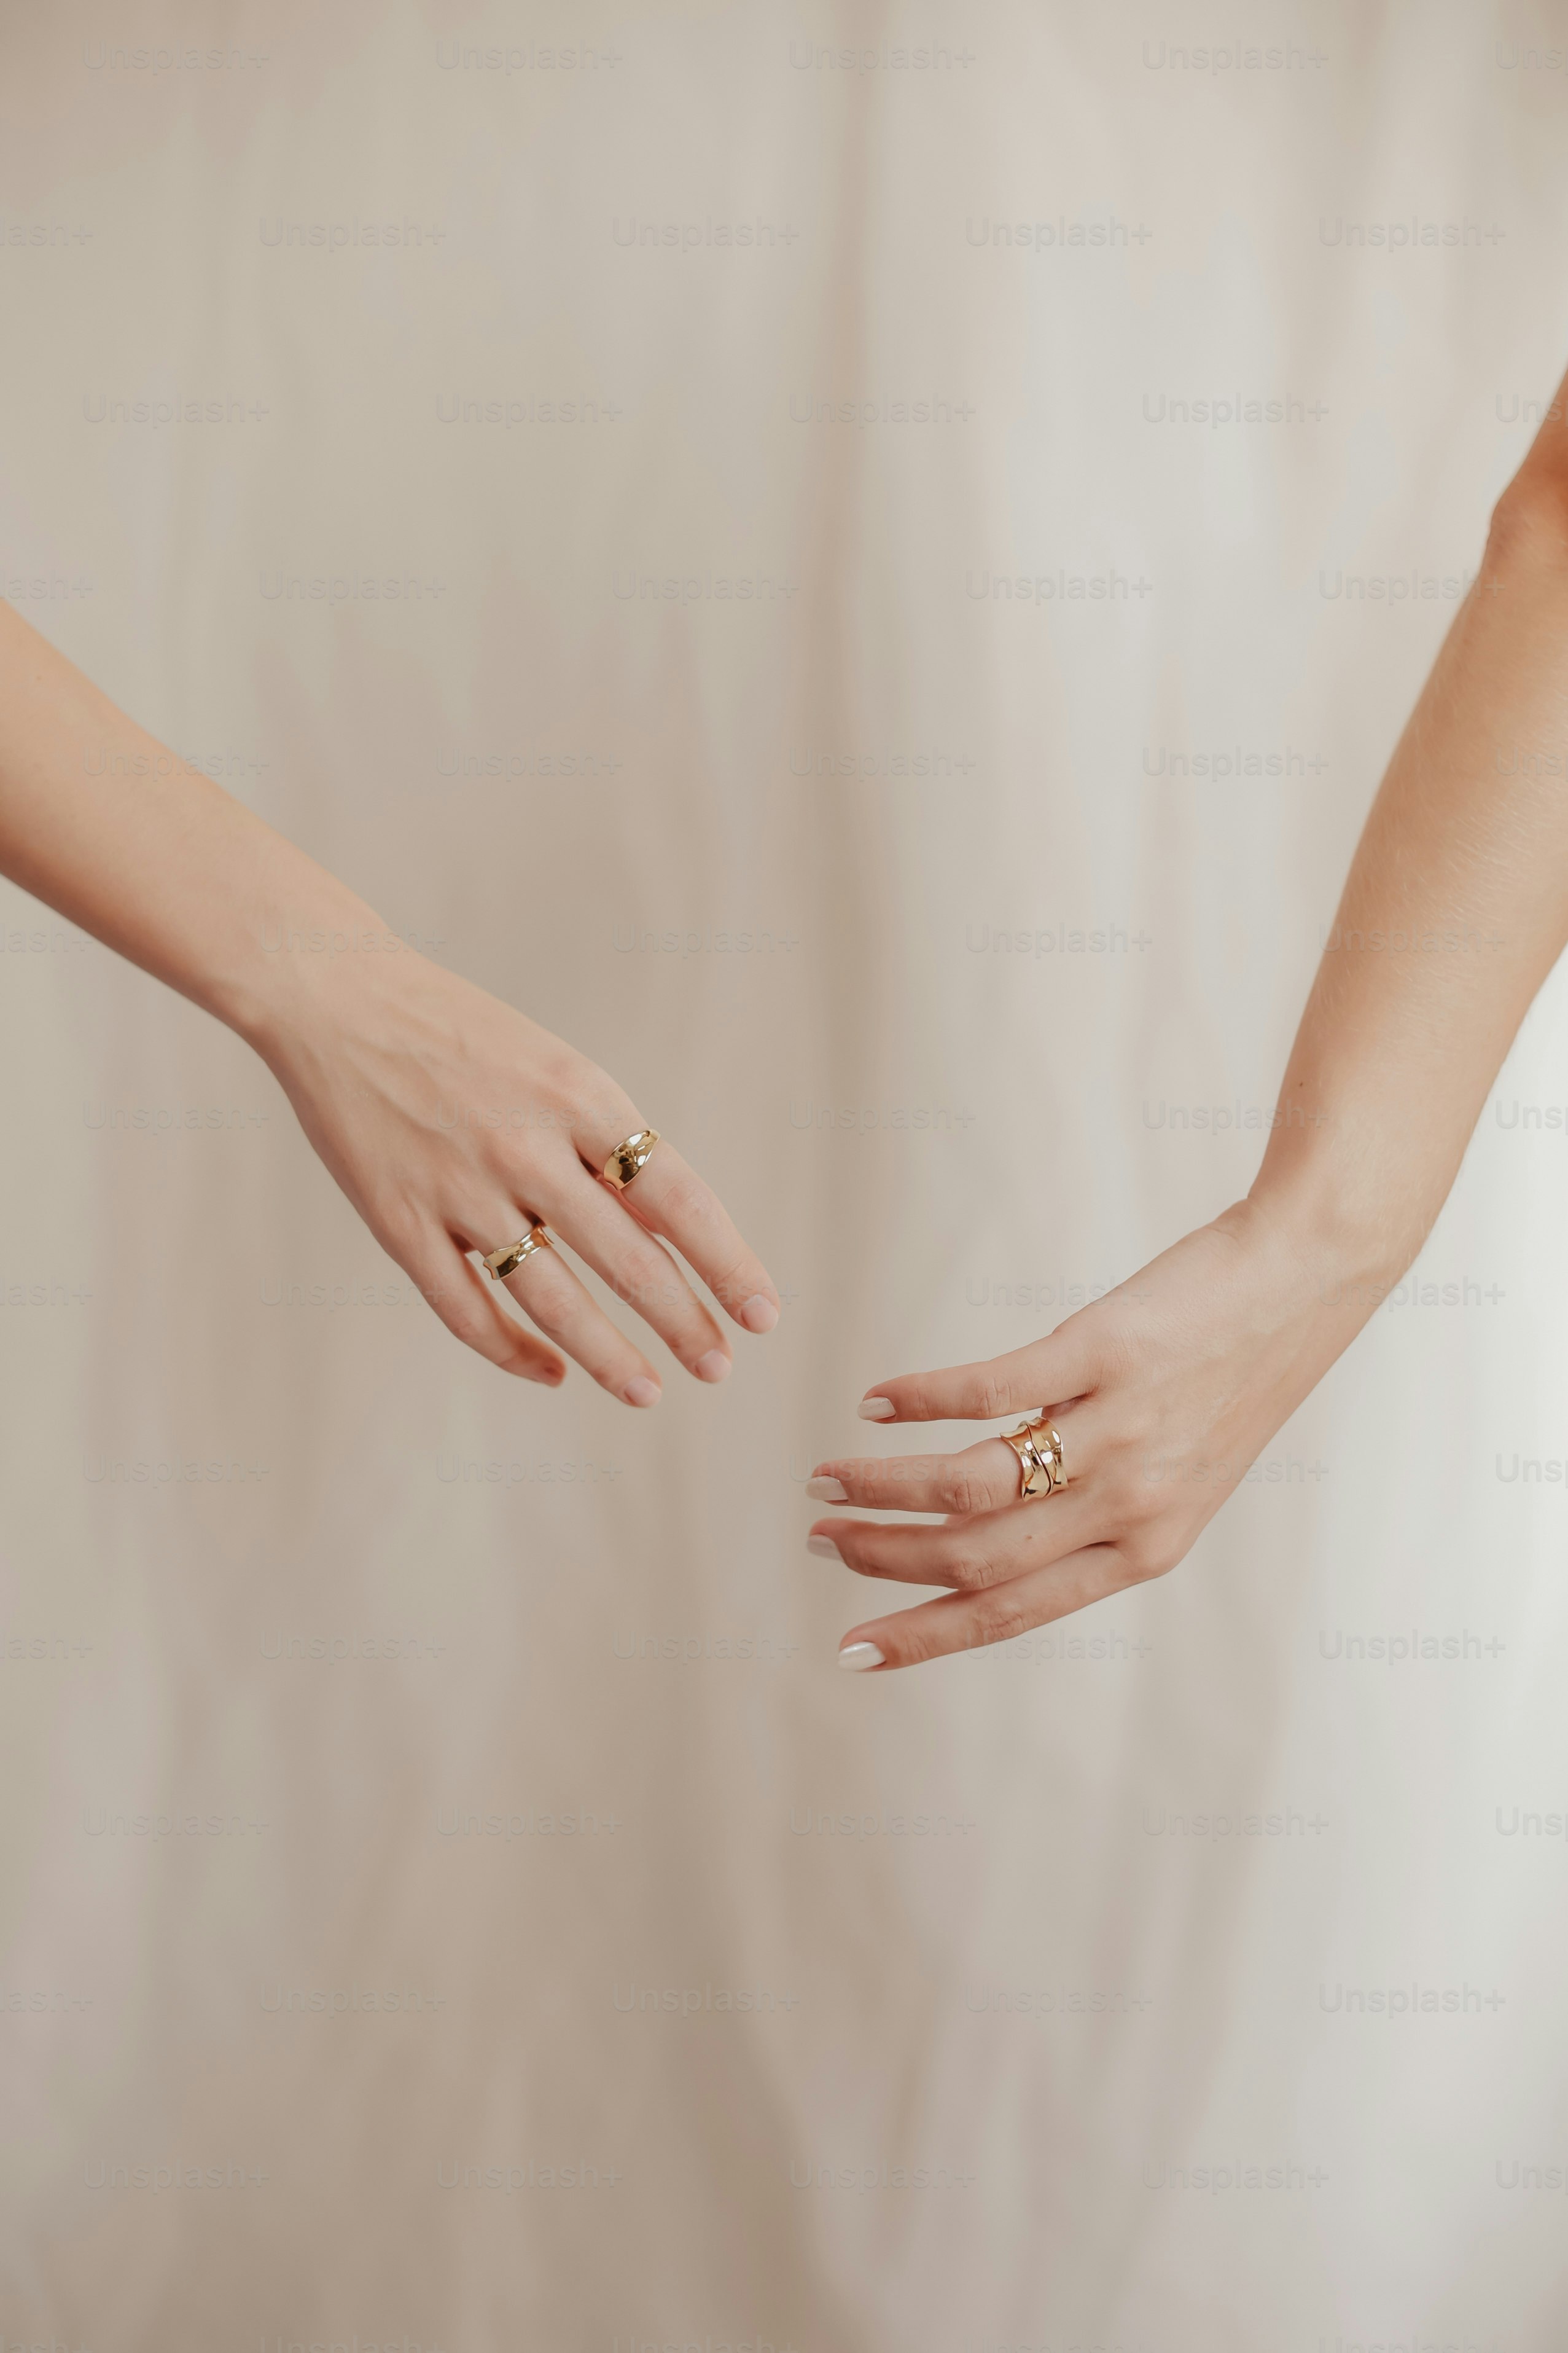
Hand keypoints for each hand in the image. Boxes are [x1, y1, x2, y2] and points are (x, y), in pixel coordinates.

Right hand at [257, 943, 778, 1402]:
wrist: (336, 997)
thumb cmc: (462, 1034)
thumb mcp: (555, 1069)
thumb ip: (607, 1148)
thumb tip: (675, 1233)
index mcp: (578, 1095)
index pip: (675, 1197)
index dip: (725, 1262)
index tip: (762, 1312)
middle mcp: (524, 1145)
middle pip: (624, 1258)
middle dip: (682, 1322)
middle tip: (718, 1368)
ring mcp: (458, 1186)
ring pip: (549, 1298)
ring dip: (607, 1355)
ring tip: (648, 1392)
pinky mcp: (398, 1220)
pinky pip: (466, 1309)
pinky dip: (512, 1351)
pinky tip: (551, 1371)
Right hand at [806, 1198, 1372, 1668]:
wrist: (1306, 1280)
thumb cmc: (1232, 1373)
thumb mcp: (1177, 1473)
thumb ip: (1091, 1509)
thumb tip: (983, 1524)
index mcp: (1145, 1549)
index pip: (1013, 1613)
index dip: (924, 1636)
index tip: (852, 1651)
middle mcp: (1131, 1503)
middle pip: (977, 1558)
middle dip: (884, 1560)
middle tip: (820, 1540)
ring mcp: (1118, 1428)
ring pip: (971, 1483)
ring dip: (883, 1486)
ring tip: (827, 1476)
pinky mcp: (1106, 1350)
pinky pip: (990, 1389)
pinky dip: (919, 1399)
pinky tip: (875, 1402)